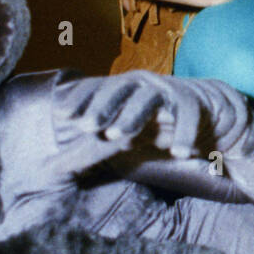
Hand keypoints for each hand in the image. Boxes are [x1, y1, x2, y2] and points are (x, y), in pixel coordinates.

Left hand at [65, 72, 247, 159]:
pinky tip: (179, 154)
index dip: (80, 99)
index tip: (62, 114)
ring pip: (148, 98)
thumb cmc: (154, 121)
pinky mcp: (194, 101)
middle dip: (102, 107)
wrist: (204, 109)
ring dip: (132, 116)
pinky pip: (188, 114)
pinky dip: (184, 133)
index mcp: (123, 89)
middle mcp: (143, 84)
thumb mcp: (122, 132)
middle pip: (119, 89)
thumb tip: (50, 168)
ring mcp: (169, 90)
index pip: (97, 88)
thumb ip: (91, 147)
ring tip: (119, 136)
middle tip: (86, 126)